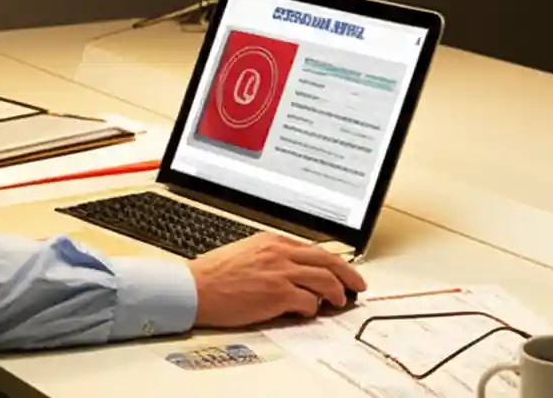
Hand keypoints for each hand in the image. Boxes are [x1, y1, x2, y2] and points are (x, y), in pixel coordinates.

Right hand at [188, 233, 365, 327]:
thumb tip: (292, 269)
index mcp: (273, 241)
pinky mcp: (277, 294)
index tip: (342, 270)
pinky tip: (309, 312)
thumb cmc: (214, 275)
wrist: (194, 288)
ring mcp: (280, 273)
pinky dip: (313, 308)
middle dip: (348, 274)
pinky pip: (308, 301)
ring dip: (336, 293)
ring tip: (338, 301)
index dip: (333, 261)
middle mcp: (279, 253)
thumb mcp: (246, 252)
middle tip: (357, 285)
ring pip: (324, 280)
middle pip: (327, 260)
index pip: (314, 248)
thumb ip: (272, 256)